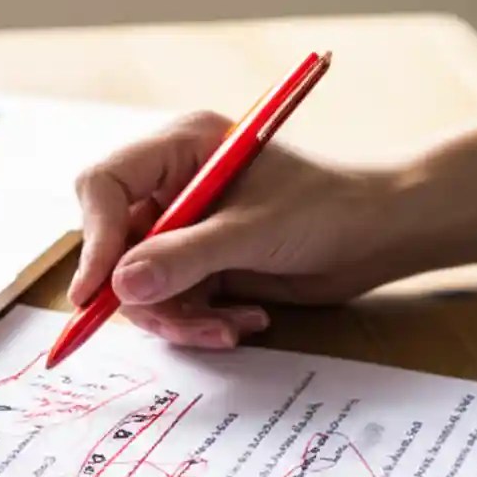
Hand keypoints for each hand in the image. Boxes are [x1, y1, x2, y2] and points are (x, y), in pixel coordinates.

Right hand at [70, 111, 406, 348]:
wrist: (382, 238)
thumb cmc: (329, 209)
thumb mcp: (254, 232)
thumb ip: (185, 258)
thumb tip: (120, 285)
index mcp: (179, 148)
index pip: (104, 187)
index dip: (94, 238)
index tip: (94, 291)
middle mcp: (173, 186)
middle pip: (115, 246)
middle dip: (143, 293)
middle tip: (176, 323)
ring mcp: (185, 229)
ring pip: (141, 286)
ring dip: (180, 317)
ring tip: (228, 329)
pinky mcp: (200, 265)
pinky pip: (173, 304)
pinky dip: (202, 322)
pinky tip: (246, 320)